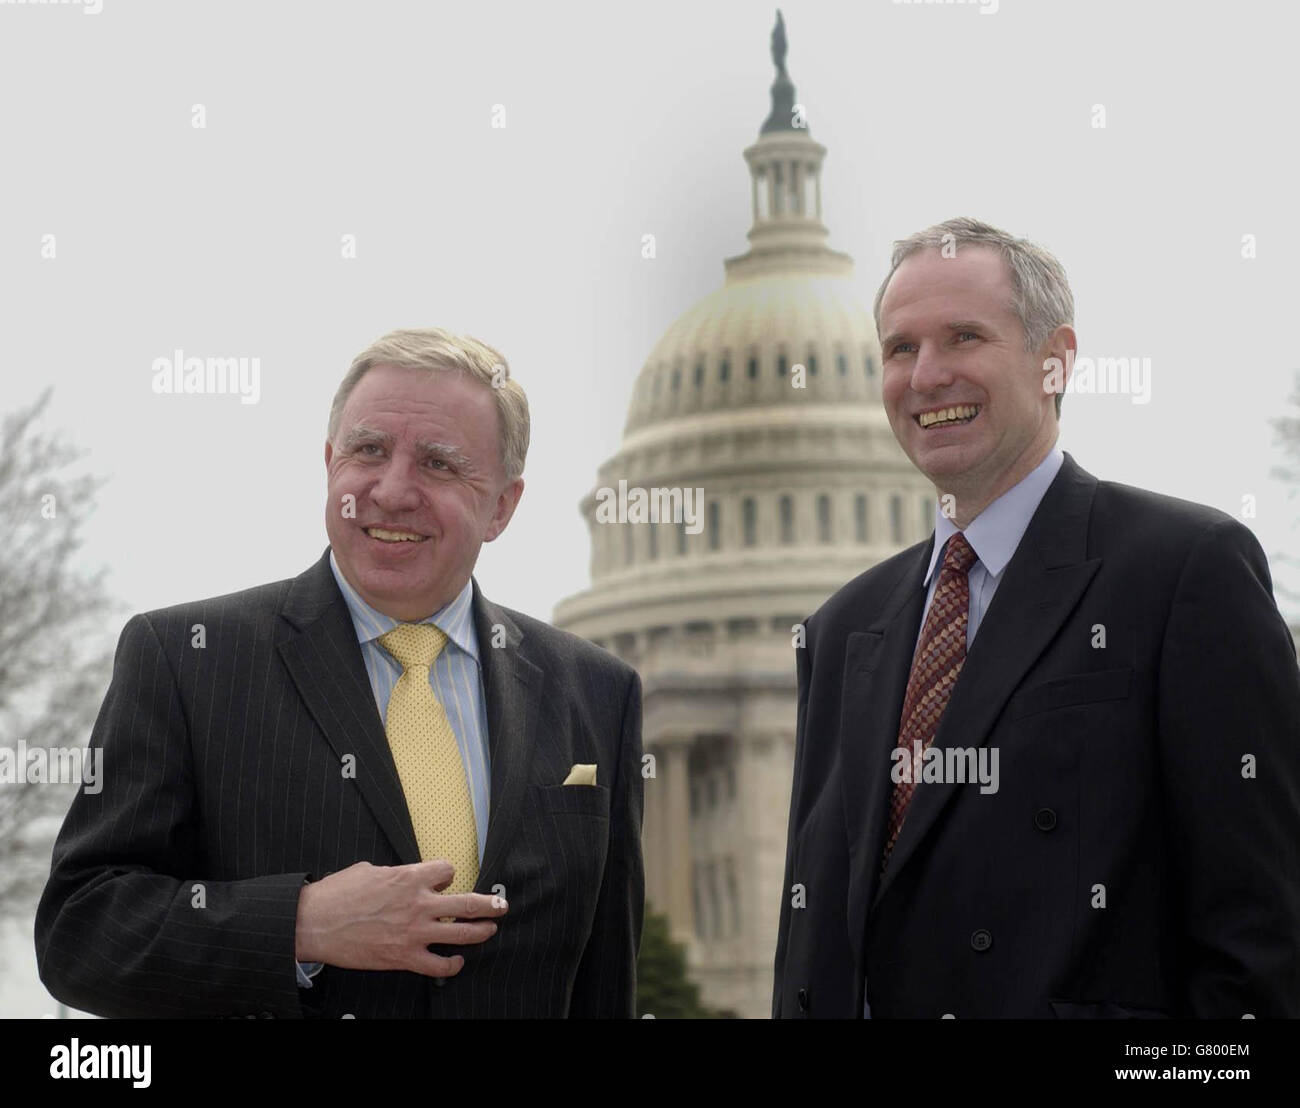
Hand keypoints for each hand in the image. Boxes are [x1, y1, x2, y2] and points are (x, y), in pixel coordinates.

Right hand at [294, 860, 506, 977]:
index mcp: (409, 877)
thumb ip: (394, 874)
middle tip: (501, 905)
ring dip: (482, 932)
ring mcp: (414, 932)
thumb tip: (402, 878)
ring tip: (490, 930)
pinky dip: (452, 965)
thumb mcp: (370, 870)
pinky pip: (439, 965)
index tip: (445, 879)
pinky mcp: (404, 957)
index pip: (448, 871)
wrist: (315, 923)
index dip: (448, 874)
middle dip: (490, 904)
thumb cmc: (337, 894)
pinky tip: (457, 962)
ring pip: (462, 934)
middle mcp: (418, 903)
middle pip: (469, 903)